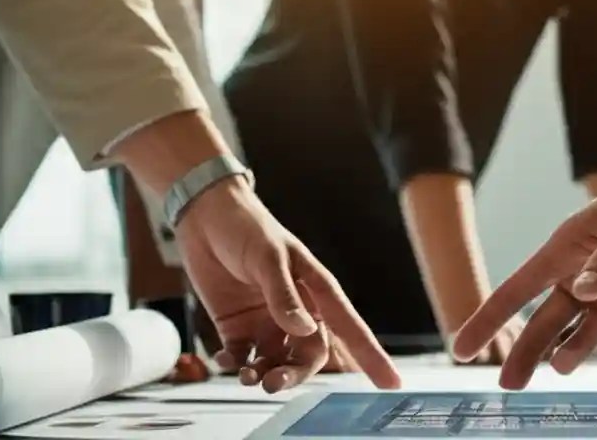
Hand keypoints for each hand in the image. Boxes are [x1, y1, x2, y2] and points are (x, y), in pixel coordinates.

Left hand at [174, 178, 400, 392]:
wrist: (204, 214)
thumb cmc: (246, 225)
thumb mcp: (268, 257)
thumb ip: (284, 295)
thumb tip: (303, 330)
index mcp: (316, 290)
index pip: (351, 328)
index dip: (372, 356)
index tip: (392, 383)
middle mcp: (296, 311)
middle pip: (308, 356)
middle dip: (295, 374)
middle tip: (274, 383)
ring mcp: (266, 320)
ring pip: (275, 362)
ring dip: (263, 374)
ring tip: (247, 375)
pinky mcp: (237, 326)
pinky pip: (242, 357)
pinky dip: (236, 365)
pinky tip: (227, 361)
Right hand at [453, 108, 596, 388]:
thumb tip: (581, 292)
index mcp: (569, 247)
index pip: (519, 287)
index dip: (489, 318)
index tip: (461, 348)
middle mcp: (585, 275)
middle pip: (547, 322)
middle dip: (527, 352)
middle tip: (509, 384)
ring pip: (587, 334)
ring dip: (577, 350)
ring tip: (566, 365)